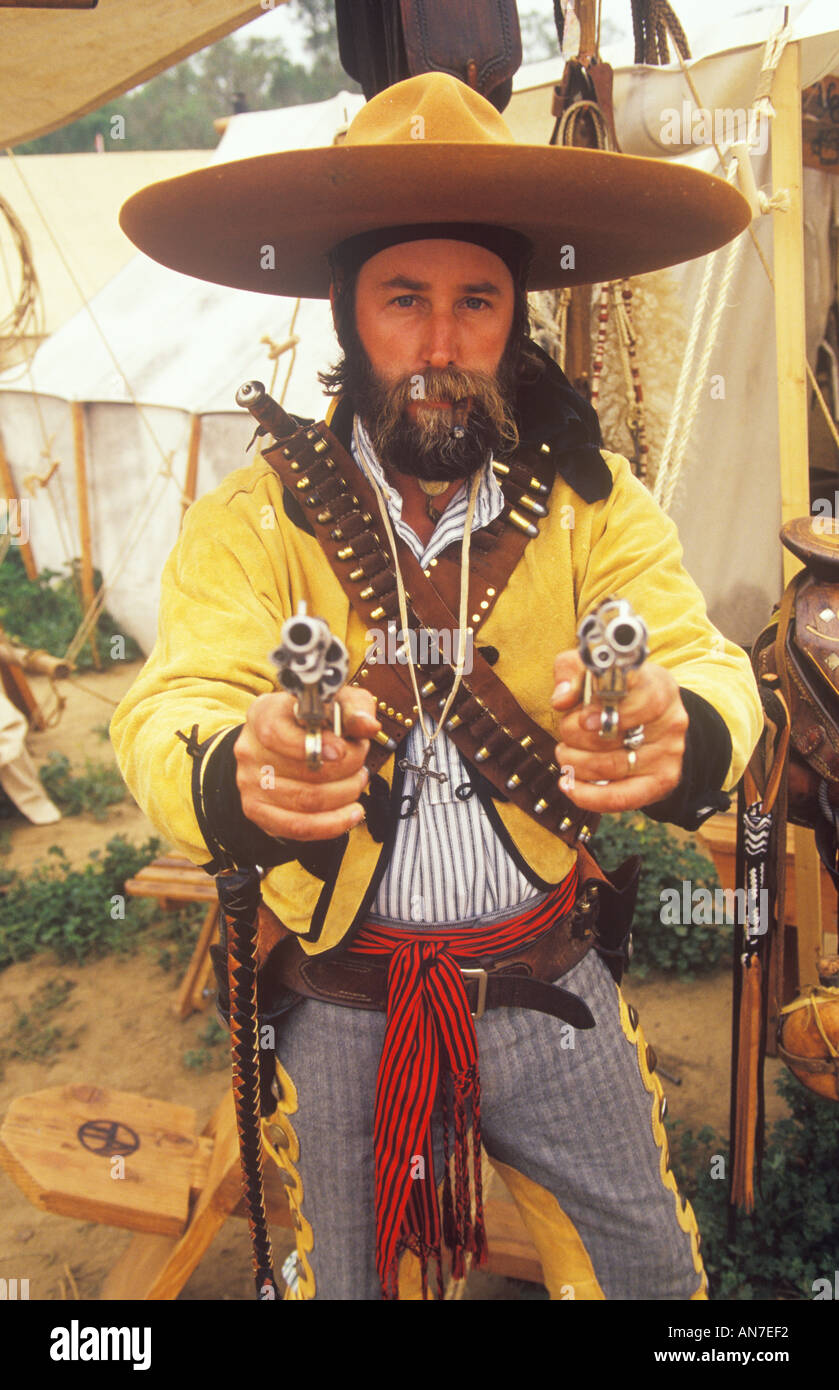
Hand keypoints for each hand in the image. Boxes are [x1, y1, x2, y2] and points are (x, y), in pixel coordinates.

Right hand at [234, 686, 380, 839]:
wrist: (286, 743)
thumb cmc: (313, 721)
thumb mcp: (335, 703)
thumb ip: (353, 709)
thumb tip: (367, 726)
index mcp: (263, 714)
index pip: (276, 733)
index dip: (313, 745)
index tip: (342, 750)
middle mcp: (250, 749)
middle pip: (302, 771)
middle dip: (345, 770)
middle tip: (361, 763)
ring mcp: (250, 783)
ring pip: (305, 801)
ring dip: (344, 794)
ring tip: (357, 782)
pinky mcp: (258, 811)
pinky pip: (298, 827)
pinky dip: (333, 823)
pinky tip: (352, 813)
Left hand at [551, 650, 687, 812]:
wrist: (652, 721)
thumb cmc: (616, 691)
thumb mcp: (595, 668)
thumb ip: (572, 672)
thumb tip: (561, 700)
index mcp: (657, 686)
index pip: (637, 697)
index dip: (604, 708)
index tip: (581, 716)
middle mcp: (669, 721)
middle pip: (612, 735)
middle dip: (574, 734)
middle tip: (567, 729)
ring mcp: (668, 754)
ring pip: (609, 767)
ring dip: (574, 762)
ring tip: (565, 752)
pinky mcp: (661, 783)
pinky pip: (620, 797)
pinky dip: (587, 796)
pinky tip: (569, 785)